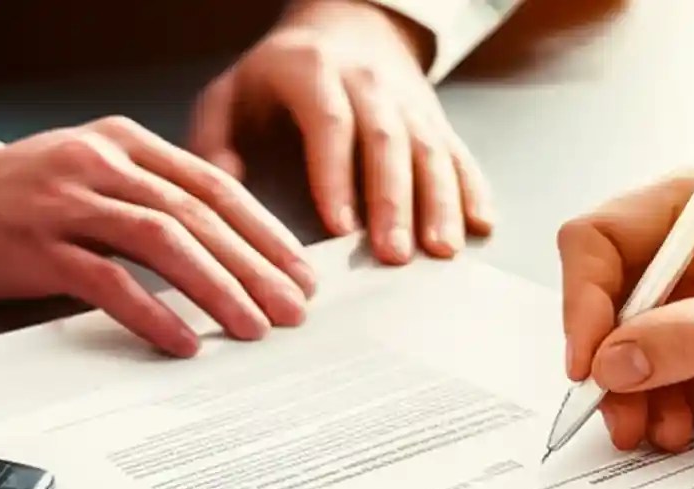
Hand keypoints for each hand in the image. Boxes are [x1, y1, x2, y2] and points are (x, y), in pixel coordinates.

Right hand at [0, 116, 316, 357]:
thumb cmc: (25, 200)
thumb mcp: (95, 178)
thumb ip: (154, 199)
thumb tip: (230, 253)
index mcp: (125, 143)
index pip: (213, 186)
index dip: (263, 232)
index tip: (299, 272)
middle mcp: (101, 164)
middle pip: (197, 216)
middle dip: (254, 267)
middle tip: (292, 309)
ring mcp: (67, 202)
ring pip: (162, 241)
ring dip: (216, 288)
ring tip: (252, 327)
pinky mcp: (37, 246)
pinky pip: (107, 281)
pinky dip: (151, 312)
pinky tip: (183, 340)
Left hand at [189, 0, 493, 263]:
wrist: (346, 28)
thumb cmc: (276, 78)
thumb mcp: (228, 94)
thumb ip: (213, 140)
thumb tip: (224, 186)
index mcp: (311, 72)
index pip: (329, 123)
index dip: (335, 175)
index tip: (338, 227)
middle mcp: (369, 82)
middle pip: (387, 141)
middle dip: (393, 201)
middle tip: (392, 255)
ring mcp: (409, 102)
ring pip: (430, 150)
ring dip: (439, 203)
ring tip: (441, 252)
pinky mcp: (435, 121)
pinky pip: (460, 154)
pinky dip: (473, 190)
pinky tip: (481, 226)